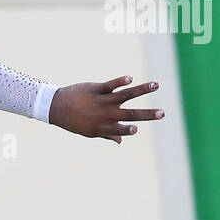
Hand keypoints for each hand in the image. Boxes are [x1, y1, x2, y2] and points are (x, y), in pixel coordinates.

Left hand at [47, 76, 164, 143]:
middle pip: (129, 114)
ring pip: (125, 95)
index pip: (120, 129)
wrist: (57, 106)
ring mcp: (101, 101)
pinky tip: (130, 79)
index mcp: (104, 126)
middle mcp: (105, 114)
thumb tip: (121, 140)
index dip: (127, 130)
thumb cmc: (75, 121)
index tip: (135, 128)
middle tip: (162, 113)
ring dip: (142, 90)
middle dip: (147, 114)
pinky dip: (120, 81)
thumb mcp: (89, 131)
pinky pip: (110, 85)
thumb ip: (107, 134)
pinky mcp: (96, 89)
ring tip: (156, 85)